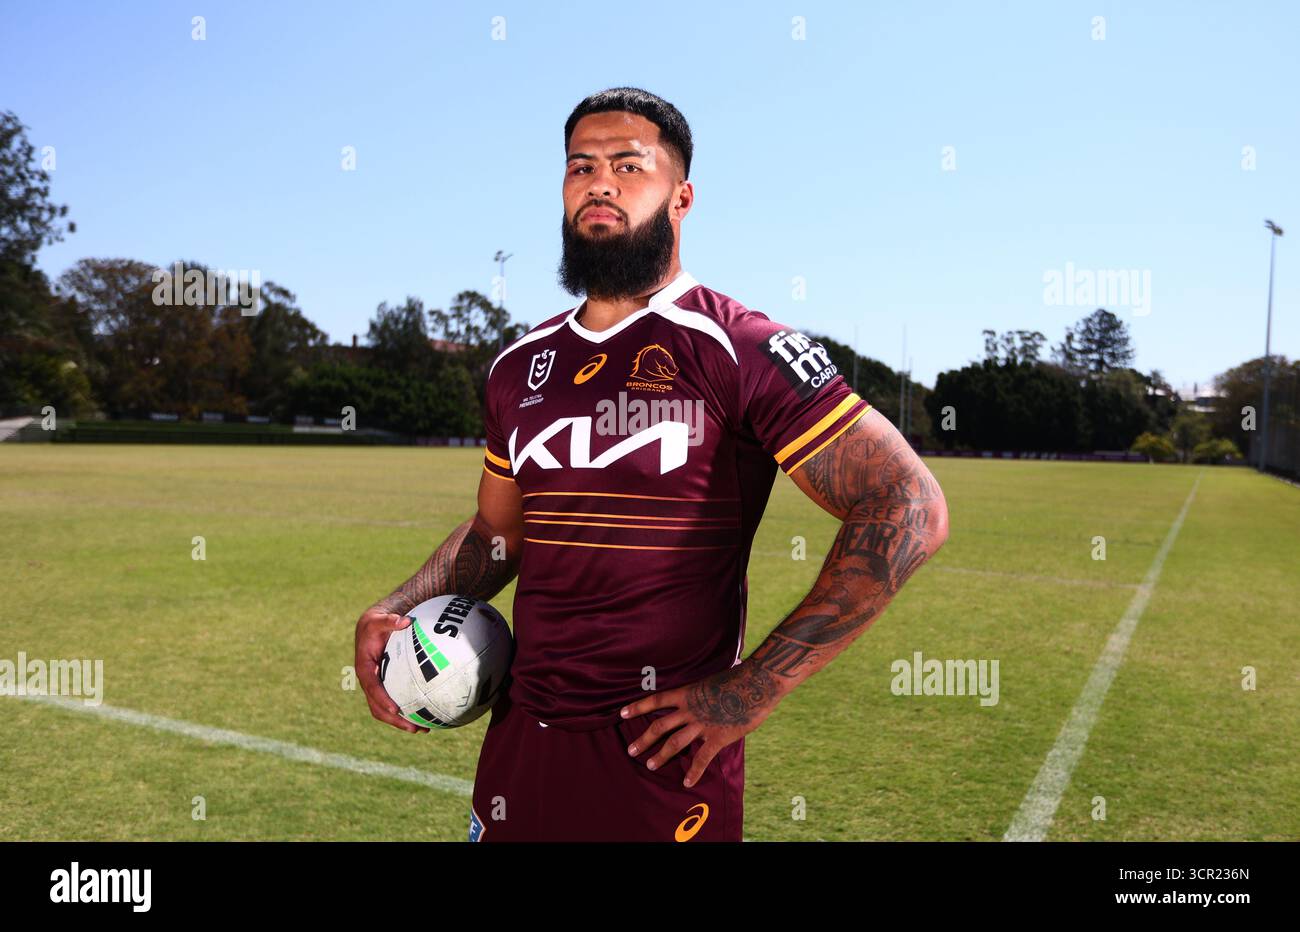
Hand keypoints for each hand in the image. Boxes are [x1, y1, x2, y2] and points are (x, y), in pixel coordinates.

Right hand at [355, 607, 428, 733]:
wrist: (370, 629)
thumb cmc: (375, 625)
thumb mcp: (379, 620)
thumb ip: (390, 620)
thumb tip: (405, 621)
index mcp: (364, 668)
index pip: (372, 687)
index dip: (382, 700)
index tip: (395, 710)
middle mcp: (368, 682)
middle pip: (378, 707)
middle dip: (395, 720)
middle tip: (414, 728)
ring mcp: (376, 687)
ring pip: (385, 711)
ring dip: (402, 722)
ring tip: (423, 729)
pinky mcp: (384, 688)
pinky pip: (393, 704)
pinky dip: (406, 712)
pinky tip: (425, 716)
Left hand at [620, 662, 782, 786]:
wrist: (757, 682)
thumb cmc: (738, 678)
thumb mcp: (712, 681)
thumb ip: (702, 693)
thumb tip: (700, 696)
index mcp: (688, 693)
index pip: (656, 700)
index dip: (638, 707)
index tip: (622, 713)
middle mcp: (690, 709)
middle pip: (660, 725)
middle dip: (644, 739)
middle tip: (631, 750)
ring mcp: (703, 724)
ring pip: (675, 742)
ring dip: (661, 755)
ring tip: (650, 765)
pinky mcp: (718, 736)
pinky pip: (702, 758)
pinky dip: (693, 771)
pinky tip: (686, 782)